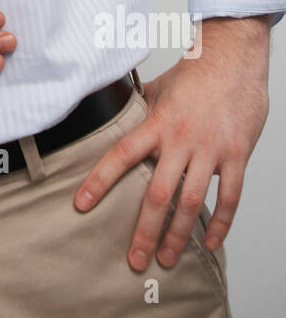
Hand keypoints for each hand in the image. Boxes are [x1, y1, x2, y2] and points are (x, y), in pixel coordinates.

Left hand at [74, 17, 270, 270]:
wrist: (236, 58)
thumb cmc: (196, 72)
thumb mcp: (159, 88)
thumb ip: (140, 111)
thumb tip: (116, 118)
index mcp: (158, 123)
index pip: (121, 155)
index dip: (100, 181)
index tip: (82, 204)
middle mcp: (182, 140)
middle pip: (157, 193)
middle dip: (144, 230)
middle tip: (134, 259)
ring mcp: (211, 150)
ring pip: (192, 202)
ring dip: (177, 235)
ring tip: (166, 259)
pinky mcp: (236, 155)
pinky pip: (229, 196)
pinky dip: (221, 223)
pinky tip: (210, 243)